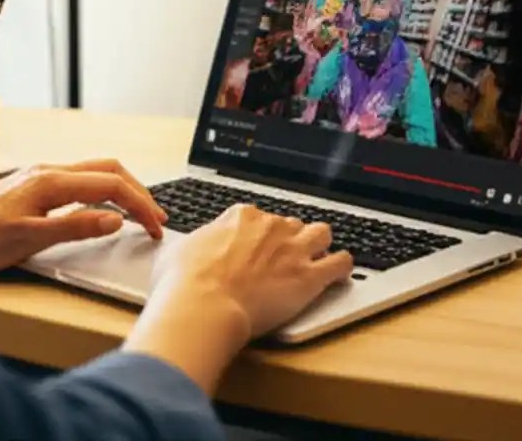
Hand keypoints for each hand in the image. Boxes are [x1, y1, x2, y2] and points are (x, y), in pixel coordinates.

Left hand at [0, 160, 167, 272]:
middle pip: (108, 170)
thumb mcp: (29, 238)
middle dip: (138, 192)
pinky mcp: (33, 187)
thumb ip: (74, 227)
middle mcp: (47, 172)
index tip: (156, 226)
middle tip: (156, 219)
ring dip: (121, 189)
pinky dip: (101, 191)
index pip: (111, 185)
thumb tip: (114, 218)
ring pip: (94, 172)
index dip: (140, 205)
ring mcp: (40, 177)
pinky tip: (102, 208)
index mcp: (51, 182)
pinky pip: (78, 180)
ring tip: (138, 213)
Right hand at [125, 203, 352, 394]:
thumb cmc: (186, 282)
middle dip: (286, 239)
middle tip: (277, 260)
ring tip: (315, 258)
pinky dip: (342, 267)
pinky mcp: (309, 277)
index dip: (255, 234)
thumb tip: (192, 248)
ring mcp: (293, 249)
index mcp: (240, 217)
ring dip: (319, 244)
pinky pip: (341, 263)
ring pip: (321, 232)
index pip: (257, 216)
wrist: (204, 305)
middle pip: (290, 223)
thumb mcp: (180, 250)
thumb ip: (197, 243)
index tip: (252, 247)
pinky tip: (339, 273)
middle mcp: (270, 226)